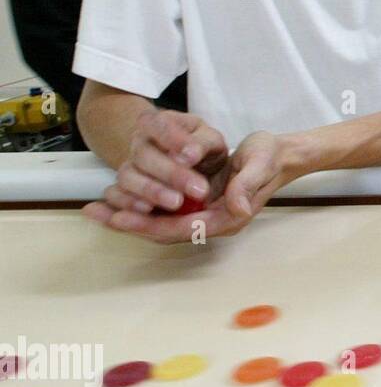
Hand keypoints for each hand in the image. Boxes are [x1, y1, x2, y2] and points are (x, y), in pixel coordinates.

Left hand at [84, 120, 294, 242]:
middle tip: (94, 214)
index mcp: (227, 218)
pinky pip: (163, 211)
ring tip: (96, 209)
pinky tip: (118, 198)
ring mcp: (203, 214)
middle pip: (164, 230)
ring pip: (160, 223)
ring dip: (128, 217)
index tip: (119, 217)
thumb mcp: (259, 164)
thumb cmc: (269, 157)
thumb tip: (237, 208)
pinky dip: (139, 207)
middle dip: (129, 223)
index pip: (181, 228)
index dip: (148, 224)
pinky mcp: (197, 204)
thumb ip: (246, 186)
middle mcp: (212, 221)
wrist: (280, 156)